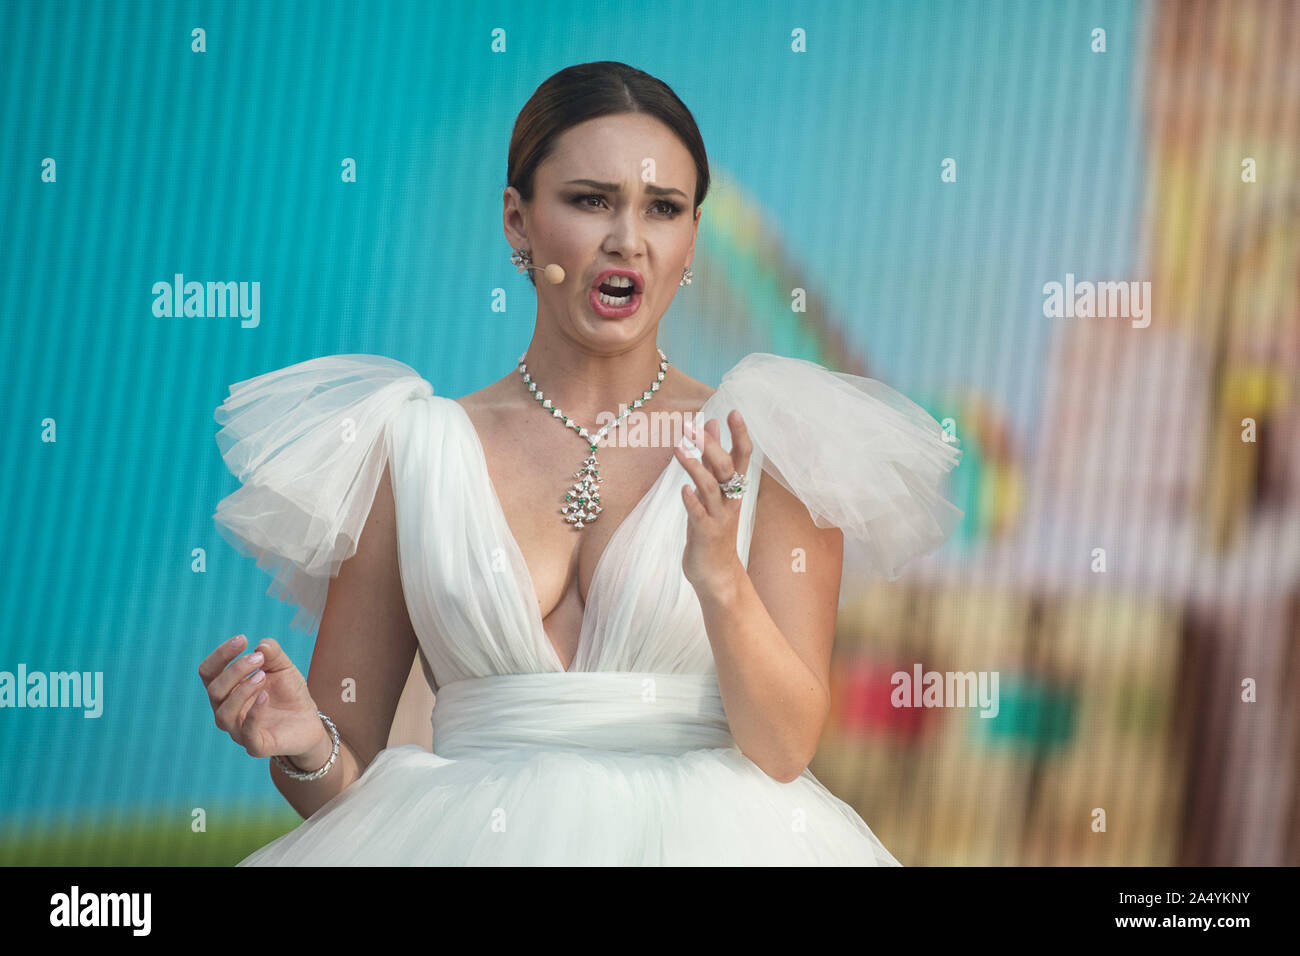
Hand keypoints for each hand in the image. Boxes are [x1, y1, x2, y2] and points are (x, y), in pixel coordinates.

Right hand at [199, 635, 323, 761]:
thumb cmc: (289, 693)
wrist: (309, 721)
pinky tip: (265, 695)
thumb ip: (272, 653)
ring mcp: (239, 731)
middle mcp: (226, 711)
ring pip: (224, 713)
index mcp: (227, 690)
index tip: (242, 639)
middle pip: (214, 690)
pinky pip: (247, 733)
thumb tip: (261, 645)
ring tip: (262, 675)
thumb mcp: (283, 666)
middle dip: (235, 670)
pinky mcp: (257, 746)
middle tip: (259, 658)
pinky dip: (254, 713)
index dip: (220, 655)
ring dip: (242, 690)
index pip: (208, 672)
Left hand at [673, 410, 751, 596]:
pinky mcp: (705, 535)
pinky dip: (692, 502)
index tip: (732, 411)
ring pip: (711, 488)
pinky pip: (700, 516)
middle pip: (726, 468)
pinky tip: (682, 490)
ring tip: (678, 449)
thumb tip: (711, 423)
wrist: (716, 573)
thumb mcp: (714, 490)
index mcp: (734, 488)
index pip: (742, 456)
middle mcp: (730, 500)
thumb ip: (712, 458)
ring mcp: (719, 518)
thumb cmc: (713, 526)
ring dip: (695, 468)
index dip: (740, 434)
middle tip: (690, 425)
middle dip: (710, 446)